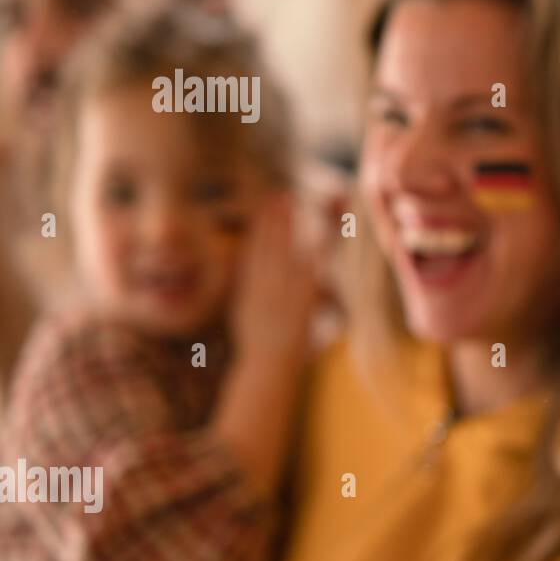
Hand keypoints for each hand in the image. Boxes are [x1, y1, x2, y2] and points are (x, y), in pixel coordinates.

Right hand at [229, 193, 318, 362]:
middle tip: (278, 195)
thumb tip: (250, 276)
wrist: (268, 366)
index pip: (254, 252)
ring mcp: (282, 293)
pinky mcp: (300, 303)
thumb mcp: (245, 314)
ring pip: (284, 253)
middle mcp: (264, 287)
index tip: (263, 208)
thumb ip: (249, 293)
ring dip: (288, 229)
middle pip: (269, 246)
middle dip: (274, 220)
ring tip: (291, 206)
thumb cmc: (259, 346)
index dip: (260, 228)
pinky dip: (309, 257)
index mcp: (250, 290)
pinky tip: (314, 239)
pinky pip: (306, 275)